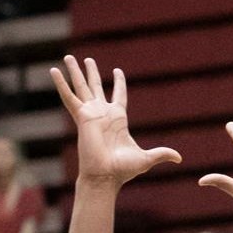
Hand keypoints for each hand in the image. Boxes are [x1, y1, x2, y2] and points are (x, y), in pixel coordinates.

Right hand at [49, 56, 181, 186]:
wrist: (106, 175)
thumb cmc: (123, 169)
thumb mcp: (147, 158)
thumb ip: (162, 154)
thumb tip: (179, 158)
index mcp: (118, 119)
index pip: (119, 96)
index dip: (119, 83)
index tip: (117, 70)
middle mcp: (103, 113)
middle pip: (96, 87)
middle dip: (91, 73)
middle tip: (87, 59)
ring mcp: (90, 114)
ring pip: (81, 88)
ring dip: (74, 72)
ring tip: (68, 57)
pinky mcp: (81, 117)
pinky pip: (69, 97)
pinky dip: (60, 84)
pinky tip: (53, 71)